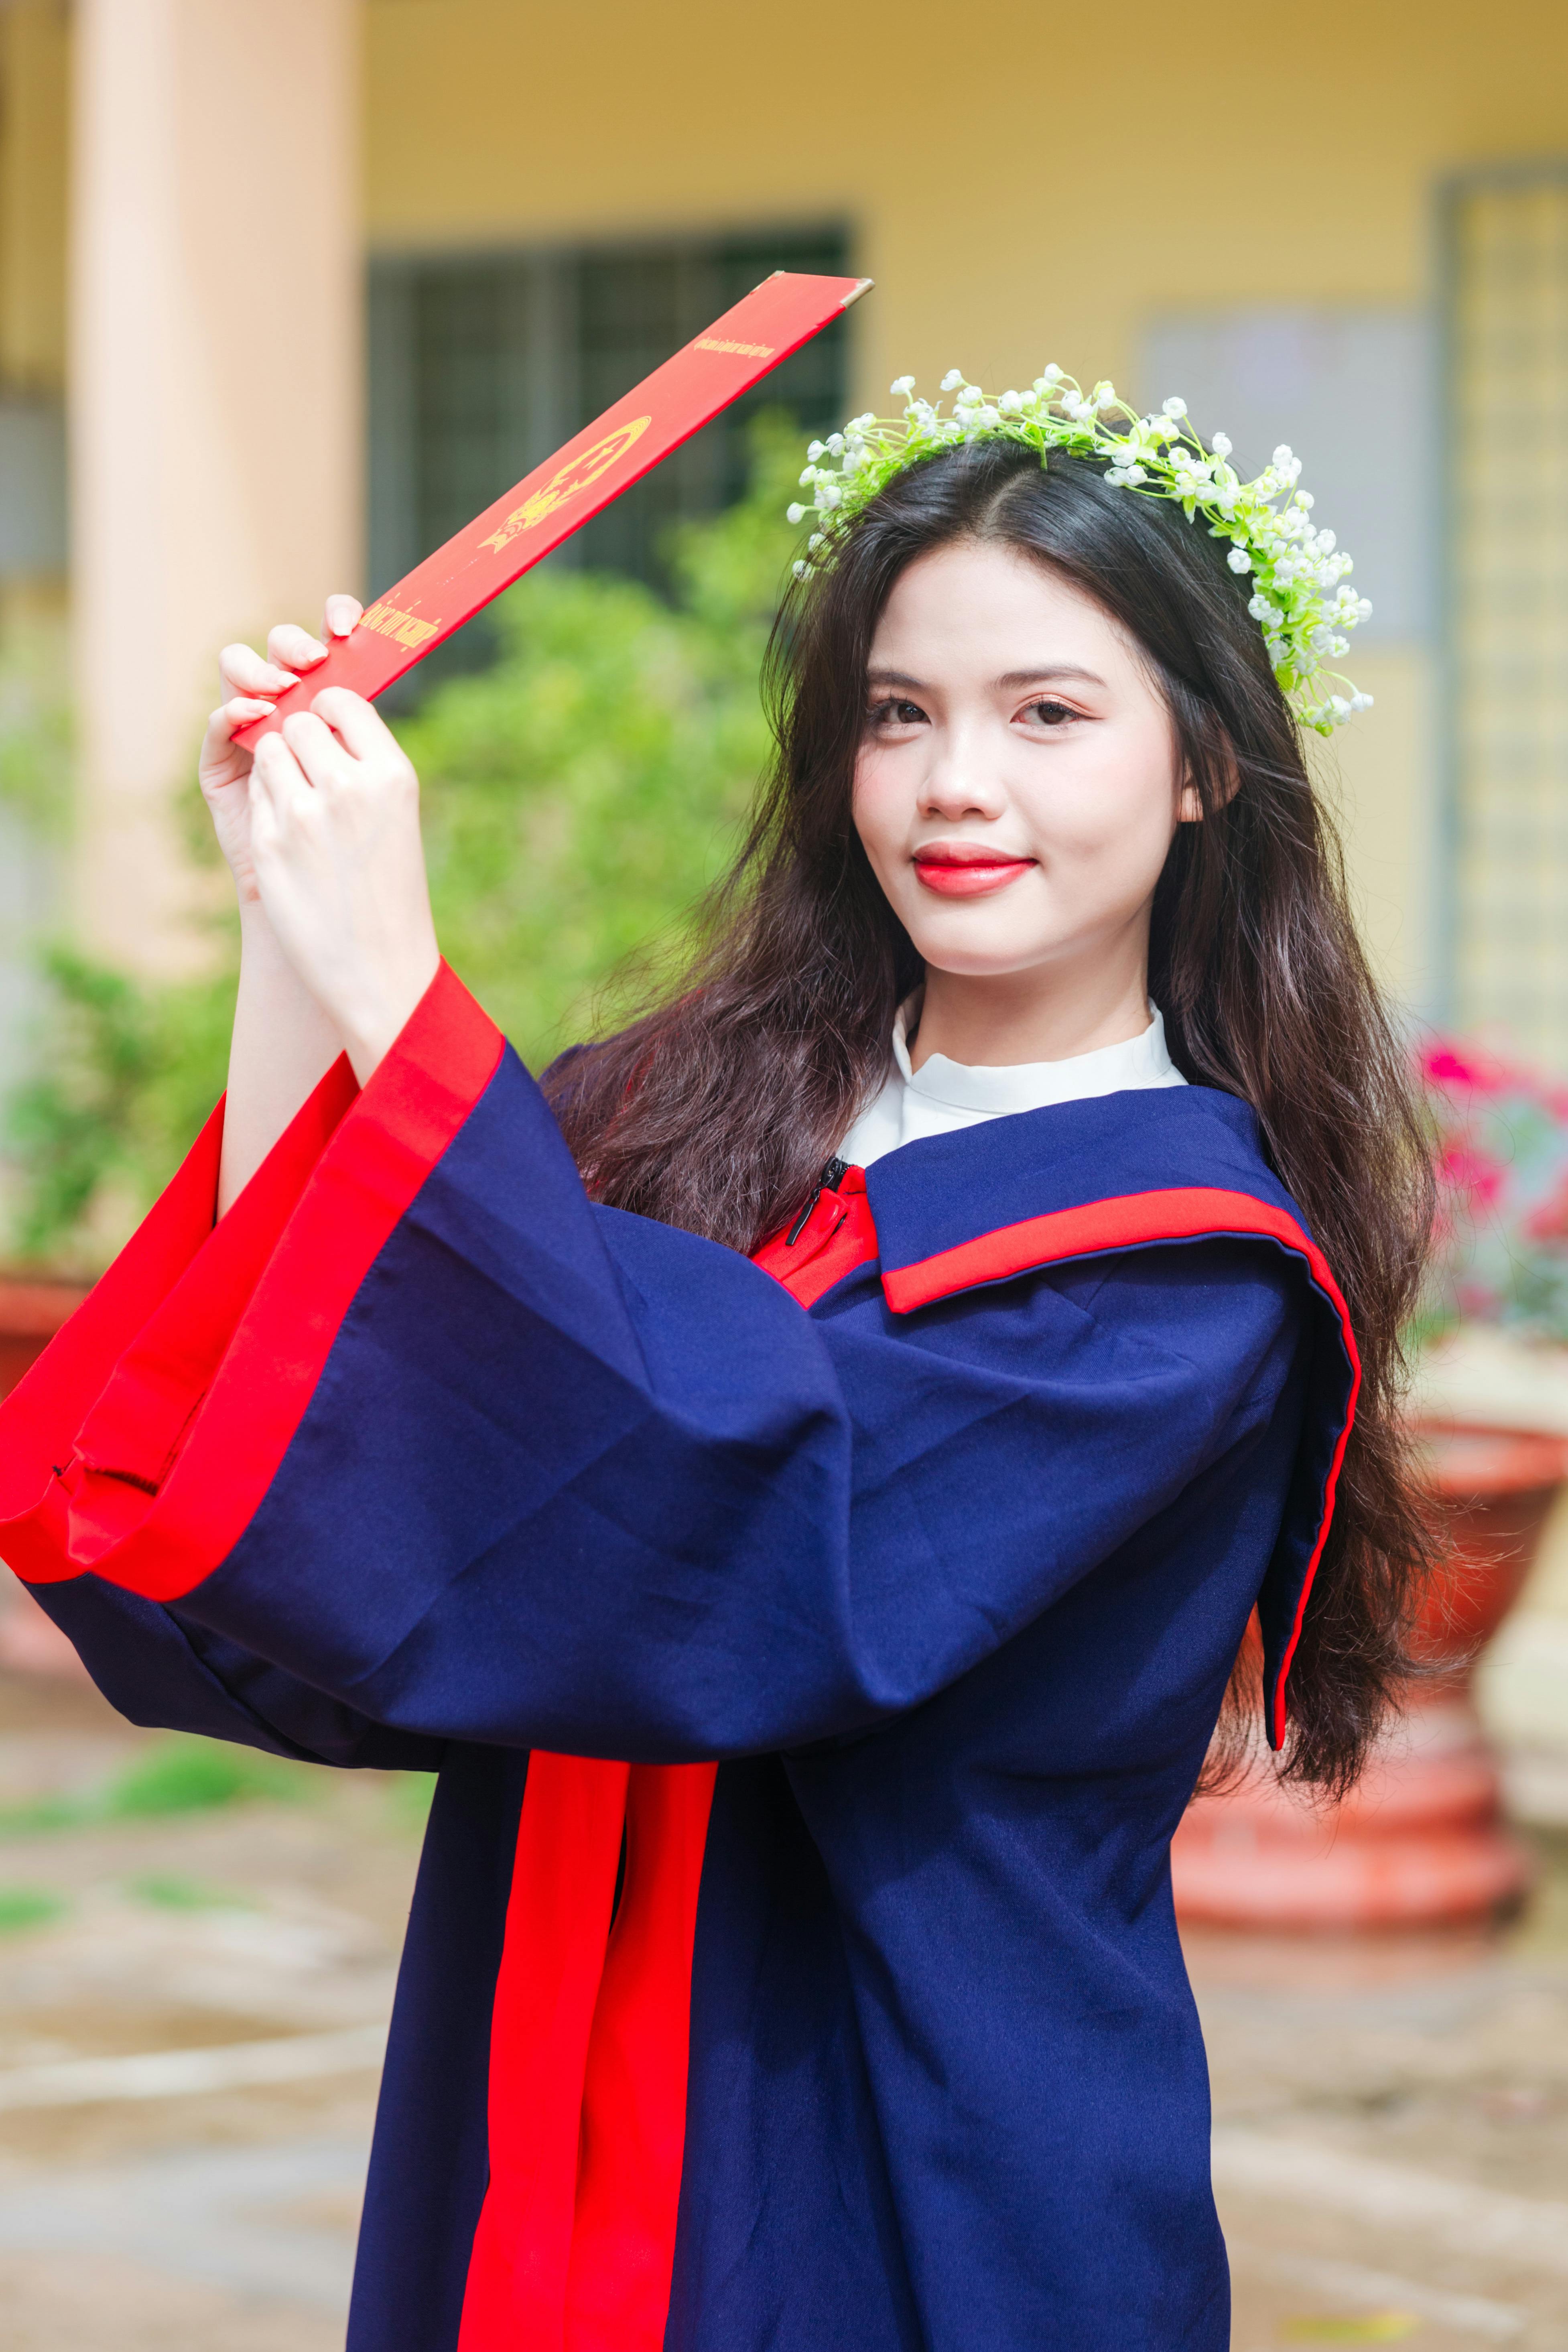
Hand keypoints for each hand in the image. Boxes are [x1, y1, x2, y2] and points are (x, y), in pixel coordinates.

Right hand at [200, 594, 362, 903]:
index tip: (349, 622)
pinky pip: (218, 726)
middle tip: (313, 659)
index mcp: (334, 702)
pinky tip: (254, 716)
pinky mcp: (224, 767)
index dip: (336, 619)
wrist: (335, 910)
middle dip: (294, 645)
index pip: (328, 640)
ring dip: (260, 670)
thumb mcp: (379, 781)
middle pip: (282, 651)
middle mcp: (291, 709)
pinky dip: (233, 713)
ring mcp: (253, 734)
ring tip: (280, 688)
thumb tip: (375, 670)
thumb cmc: (365, 848)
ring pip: (241, 674)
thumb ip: (368, 729)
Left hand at [248, 686, 440, 1081]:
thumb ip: (363, 765)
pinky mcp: (267, 842)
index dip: (326, 710)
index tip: (326, 727)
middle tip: (311, 774)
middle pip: (298, 723)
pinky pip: (256, 795)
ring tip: (302, 808)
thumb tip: (316, 718)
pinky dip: (268, 807)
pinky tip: (292, 841)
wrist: (379, 969)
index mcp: (391, 776)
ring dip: (278, 770)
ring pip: (270, 754)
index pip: (341, 702)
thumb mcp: (397, 817)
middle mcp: (346, 787)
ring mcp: (302, 814)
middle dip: (299, 741)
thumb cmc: (391, 892)